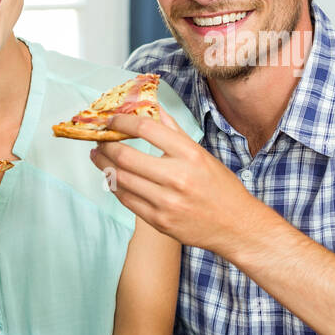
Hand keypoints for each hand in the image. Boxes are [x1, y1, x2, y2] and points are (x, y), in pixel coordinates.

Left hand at [90, 111, 264, 255]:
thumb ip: (173, 132)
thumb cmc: (220, 188)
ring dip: (103, 165)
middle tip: (98, 139)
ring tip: (98, 156)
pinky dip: (114, 185)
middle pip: (125, 156)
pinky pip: (126, 200)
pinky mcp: (159, 221)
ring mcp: (166, 202)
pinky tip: (111, 177)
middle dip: (105, 145)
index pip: (147, 128)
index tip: (112, 120)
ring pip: (120, 179)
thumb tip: (152, 108)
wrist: (236, 226)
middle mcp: (177, 177)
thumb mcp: (201, 154)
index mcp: (190, 155)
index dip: (122, 121)